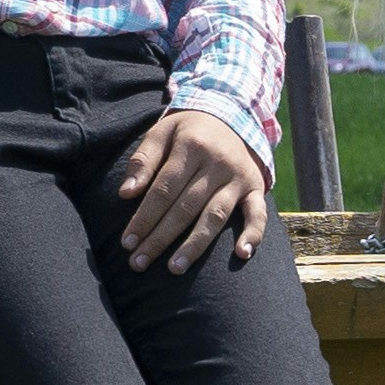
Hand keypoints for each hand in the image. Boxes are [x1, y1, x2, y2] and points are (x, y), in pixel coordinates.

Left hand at [118, 107, 272, 272]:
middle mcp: (217, 163)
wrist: (232, 116)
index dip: (144, 217)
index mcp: (191, 146)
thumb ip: (143, 161)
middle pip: (185, 207)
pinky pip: (258, 213)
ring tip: (174, 268)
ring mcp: (238, 177)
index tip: (127, 242)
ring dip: (194, 245)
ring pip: (215, 216)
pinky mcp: (256, 187)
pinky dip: (253, 234)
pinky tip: (242, 254)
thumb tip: (126, 194)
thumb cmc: (188, 131)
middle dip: (160, 237)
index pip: (163, 189)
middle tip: (139, 263)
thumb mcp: (162, 132)